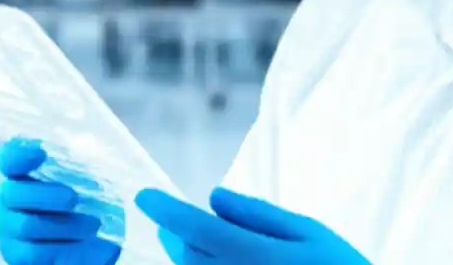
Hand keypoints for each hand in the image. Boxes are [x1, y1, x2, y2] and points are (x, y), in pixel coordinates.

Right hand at [0, 137, 121, 264]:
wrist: (97, 240)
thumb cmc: (89, 201)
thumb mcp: (94, 177)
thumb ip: (90, 163)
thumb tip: (102, 157)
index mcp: (23, 171)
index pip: (9, 157)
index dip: (18, 154)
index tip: (41, 153)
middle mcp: (9, 197)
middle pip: (11, 193)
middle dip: (44, 195)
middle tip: (73, 198)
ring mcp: (10, 227)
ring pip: (26, 225)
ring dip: (64, 224)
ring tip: (93, 224)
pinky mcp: (18, 255)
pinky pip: (35, 253)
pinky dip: (64, 247)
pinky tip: (84, 243)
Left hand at [135, 186, 369, 263]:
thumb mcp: (307, 233)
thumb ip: (257, 214)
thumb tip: (213, 197)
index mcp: (257, 256)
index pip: (197, 228)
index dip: (166, 209)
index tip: (145, 195)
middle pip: (188, 255)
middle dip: (176, 234)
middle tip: (172, 221)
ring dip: (187, 256)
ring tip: (192, 242)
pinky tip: (216, 263)